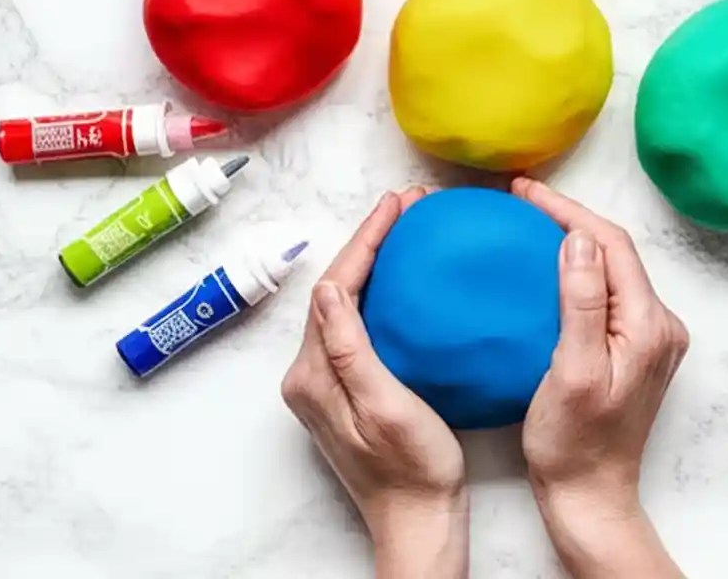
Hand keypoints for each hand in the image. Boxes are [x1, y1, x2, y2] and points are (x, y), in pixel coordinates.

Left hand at [281, 188, 468, 578]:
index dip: (365, 241)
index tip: (397, 206)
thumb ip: (350, 348)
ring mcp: (325, 384)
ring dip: (372, 265)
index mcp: (314, 374)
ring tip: (407, 231)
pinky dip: (377, 295)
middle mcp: (310, 375)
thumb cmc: (413, 470)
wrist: (418, 521)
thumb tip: (325, 287)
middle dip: (368, 244)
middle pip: (335, 290)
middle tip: (409, 208)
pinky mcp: (344, 391)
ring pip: (344, 305)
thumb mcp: (385, 407)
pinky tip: (404, 283)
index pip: (335, 287)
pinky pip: (355, 326)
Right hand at [512, 177, 688, 578]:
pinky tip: (542, 269)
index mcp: (650, 326)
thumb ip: (580, 304)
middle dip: (571, 219)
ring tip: (528, 222)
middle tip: (520, 200)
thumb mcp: (571, 372)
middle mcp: (660, 326)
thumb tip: (578, 239)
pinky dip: (576, 273)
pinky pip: (606, 295)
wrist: (589, 495)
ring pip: (612, 271)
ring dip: (574, 242)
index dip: (569, 211)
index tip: (525, 193)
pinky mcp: (635, 351)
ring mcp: (651, 339)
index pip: (612, 246)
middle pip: (616, 252)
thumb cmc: (573, 445)